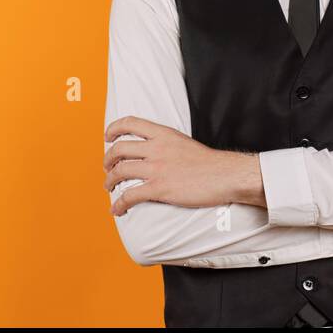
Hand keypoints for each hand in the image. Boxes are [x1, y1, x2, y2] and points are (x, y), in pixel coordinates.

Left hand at [103, 117, 259, 215]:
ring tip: (109, 187)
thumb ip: (166, 143)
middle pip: (119, 149)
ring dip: (109, 181)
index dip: (113, 129)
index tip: (107, 137)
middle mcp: (156, 148)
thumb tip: (153, 152)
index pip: (130, 123)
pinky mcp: (160, 188)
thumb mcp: (183, 142)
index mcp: (163, 134)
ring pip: (120, 172)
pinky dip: (119, 204)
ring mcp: (157, 168)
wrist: (225, 175)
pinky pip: (130, 196)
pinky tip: (117, 210)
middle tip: (108, 168)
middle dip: (108, 159)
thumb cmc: (209, 163)